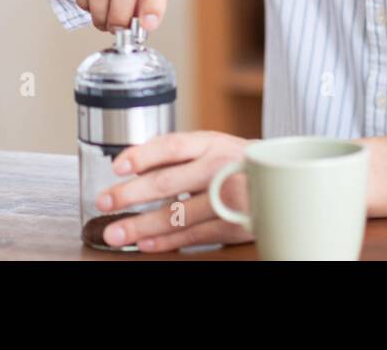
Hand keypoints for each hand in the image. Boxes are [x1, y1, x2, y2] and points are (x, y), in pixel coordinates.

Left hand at [98, 131, 253, 251]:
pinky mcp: (233, 226)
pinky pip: (192, 236)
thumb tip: (135, 166)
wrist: (282, 181)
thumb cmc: (237, 163)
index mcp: (212, 143)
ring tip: (116, 233)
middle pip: (168, 182)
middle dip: (130, 194)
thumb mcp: (213, 147)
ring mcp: (227, 199)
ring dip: (141, 226)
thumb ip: (179, 154)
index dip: (143, 155)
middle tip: (105, 201)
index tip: (117, 165)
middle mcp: (219, 168)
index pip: (173, 145)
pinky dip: (166, 242)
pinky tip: (146, 244)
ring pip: (177, 215)